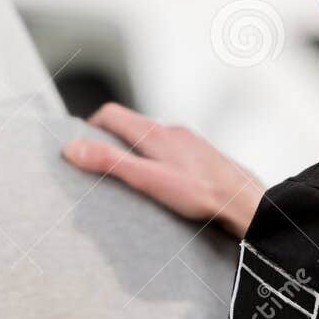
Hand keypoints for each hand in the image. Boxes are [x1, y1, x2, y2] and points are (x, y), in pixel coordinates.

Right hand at [62, 102, 264, 237]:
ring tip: (131, 178)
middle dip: (112, 141)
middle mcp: (173, 131)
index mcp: (155, 133)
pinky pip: (173, 153)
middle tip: (100, 165)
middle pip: (132, 126)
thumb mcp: (148, 179)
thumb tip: (72, 148)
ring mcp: (190, 143)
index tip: (80, 146)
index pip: (111, 114)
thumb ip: (110, 162)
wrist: (247, 203)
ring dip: (137, 152)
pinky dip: (160, 162)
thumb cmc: (201, 194)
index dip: (91, 127)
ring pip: (154, 140)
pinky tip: (165, 184)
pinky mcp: (203, 157)